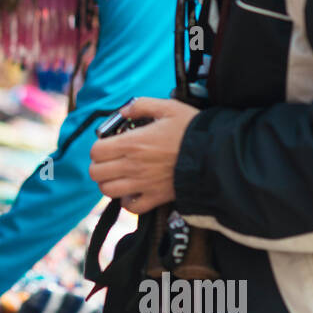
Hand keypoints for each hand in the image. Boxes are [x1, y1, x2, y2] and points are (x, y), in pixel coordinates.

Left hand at [88, 97, 198, 213]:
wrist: (216, 155)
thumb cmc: (192, 130)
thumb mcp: (168, 108)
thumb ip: (141, 105)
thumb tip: (125, 110)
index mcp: (133, 143)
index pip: (96, 151)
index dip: (99, 147)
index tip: (108, 144)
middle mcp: (133, 166)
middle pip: (96, 173)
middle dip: (100, 165)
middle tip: (111, 160)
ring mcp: (143, 184)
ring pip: (108, 191)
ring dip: (109, 183)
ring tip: (119, 175)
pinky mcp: (156, 197)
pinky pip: (131, 207)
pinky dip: (127, 201)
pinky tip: (133, 190)